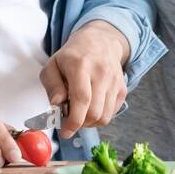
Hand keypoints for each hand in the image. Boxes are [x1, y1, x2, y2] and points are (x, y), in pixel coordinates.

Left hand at [39, 20, 128, 138]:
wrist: (100, 41)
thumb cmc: (72, 56)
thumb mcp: (52, 65)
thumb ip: (52, 86)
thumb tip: (56, 104)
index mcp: (81, 65)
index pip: (81, 99)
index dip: (73, 121)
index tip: (65, 131)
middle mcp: (101, 73)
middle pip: (94, 112)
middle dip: (80, 124)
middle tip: (69, 121)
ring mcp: (114, 81)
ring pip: (104, 116)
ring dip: (90, 123)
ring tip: (80, 114)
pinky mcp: (122, 88)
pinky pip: (112, 113)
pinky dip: (100, 117)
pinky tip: (91, 108)